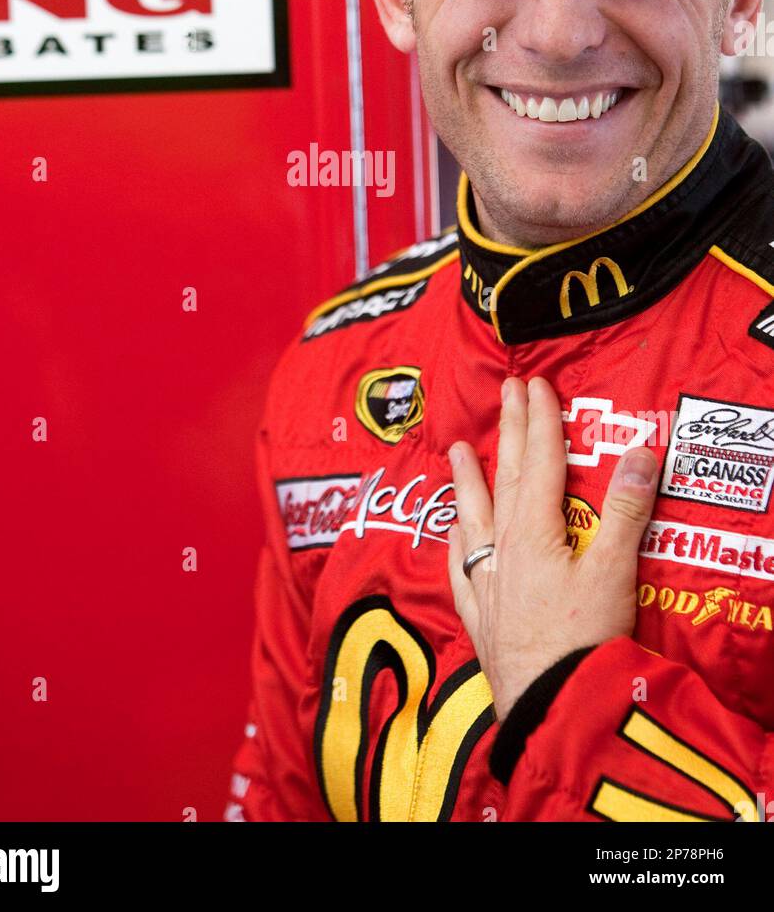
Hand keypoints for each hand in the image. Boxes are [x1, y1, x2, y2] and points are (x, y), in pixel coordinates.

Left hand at [447, 375, 658, 720]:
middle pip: (507, 478)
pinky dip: (457, 543)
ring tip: (458, 449)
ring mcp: (489, 584)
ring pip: (474, 517)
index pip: (540, 462)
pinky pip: (461, 569)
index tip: (535, 385)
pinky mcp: (483, 619)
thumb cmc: (584, 641)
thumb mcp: (615, 570)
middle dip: (509, 431)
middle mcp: (504, 550)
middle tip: (504, 392)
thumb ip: (626, 508)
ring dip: (469, 480)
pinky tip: (452, 534)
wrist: (553, 709)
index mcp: (535, 531)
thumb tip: (641, 450)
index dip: (540, 420)